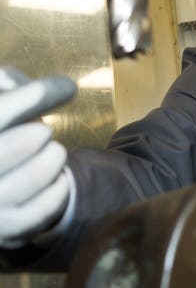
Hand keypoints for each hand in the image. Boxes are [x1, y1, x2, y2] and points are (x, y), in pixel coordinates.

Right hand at [0, 68, 75, 247]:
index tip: (68, 87)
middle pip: (26, 141)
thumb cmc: (0, 136)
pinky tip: (53, 178)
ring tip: (49, 153)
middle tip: (42, 133)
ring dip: (55, 157)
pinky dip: (60, 186)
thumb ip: (8, 87)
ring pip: (40, 172)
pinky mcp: (7, 229)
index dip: (38, 94)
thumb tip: (46, 87)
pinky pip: (48, 203)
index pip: (4, 111)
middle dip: (42, 132)